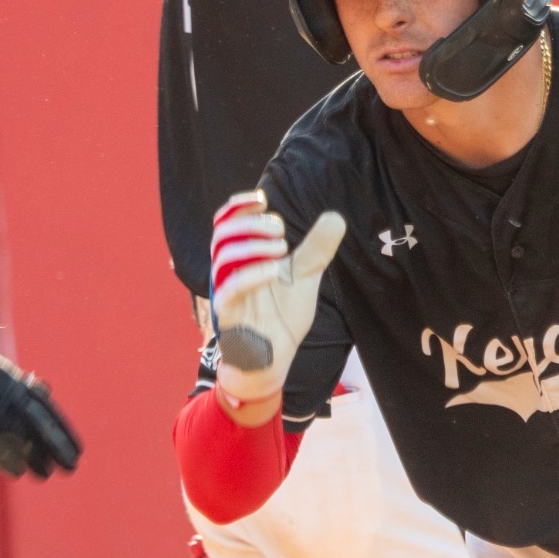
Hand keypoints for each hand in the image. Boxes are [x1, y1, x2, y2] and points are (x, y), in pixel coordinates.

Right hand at [0, 321, 80, 477]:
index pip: (44, 405)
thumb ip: (16, 381)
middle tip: (72, 465)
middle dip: (56, 443)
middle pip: (37, 419)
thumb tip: (43, 391)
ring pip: (16, 432)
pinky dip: (4, 456)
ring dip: (34, 455)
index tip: (76, 447)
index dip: (62, 427)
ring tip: (47, 474)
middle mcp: (2, 388)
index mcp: (9, 376)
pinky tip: (18, 473)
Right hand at [209, 191, 345, 402]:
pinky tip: (275, 270)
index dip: (239, 206)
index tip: (263, 199)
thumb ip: (316, 249)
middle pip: (223, 233)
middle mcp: (229, 271)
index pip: (227, 222)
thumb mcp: (304, 277)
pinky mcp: (229, 315)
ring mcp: (226, 291)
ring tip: (282, 248)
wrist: (275, 358)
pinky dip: (251, 274)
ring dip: (251, 244)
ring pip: (222, 257)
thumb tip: (336, 216)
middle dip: (251, 223)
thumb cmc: (281, 316)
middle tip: (281, 230)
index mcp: (242, 257)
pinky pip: (229, 290)